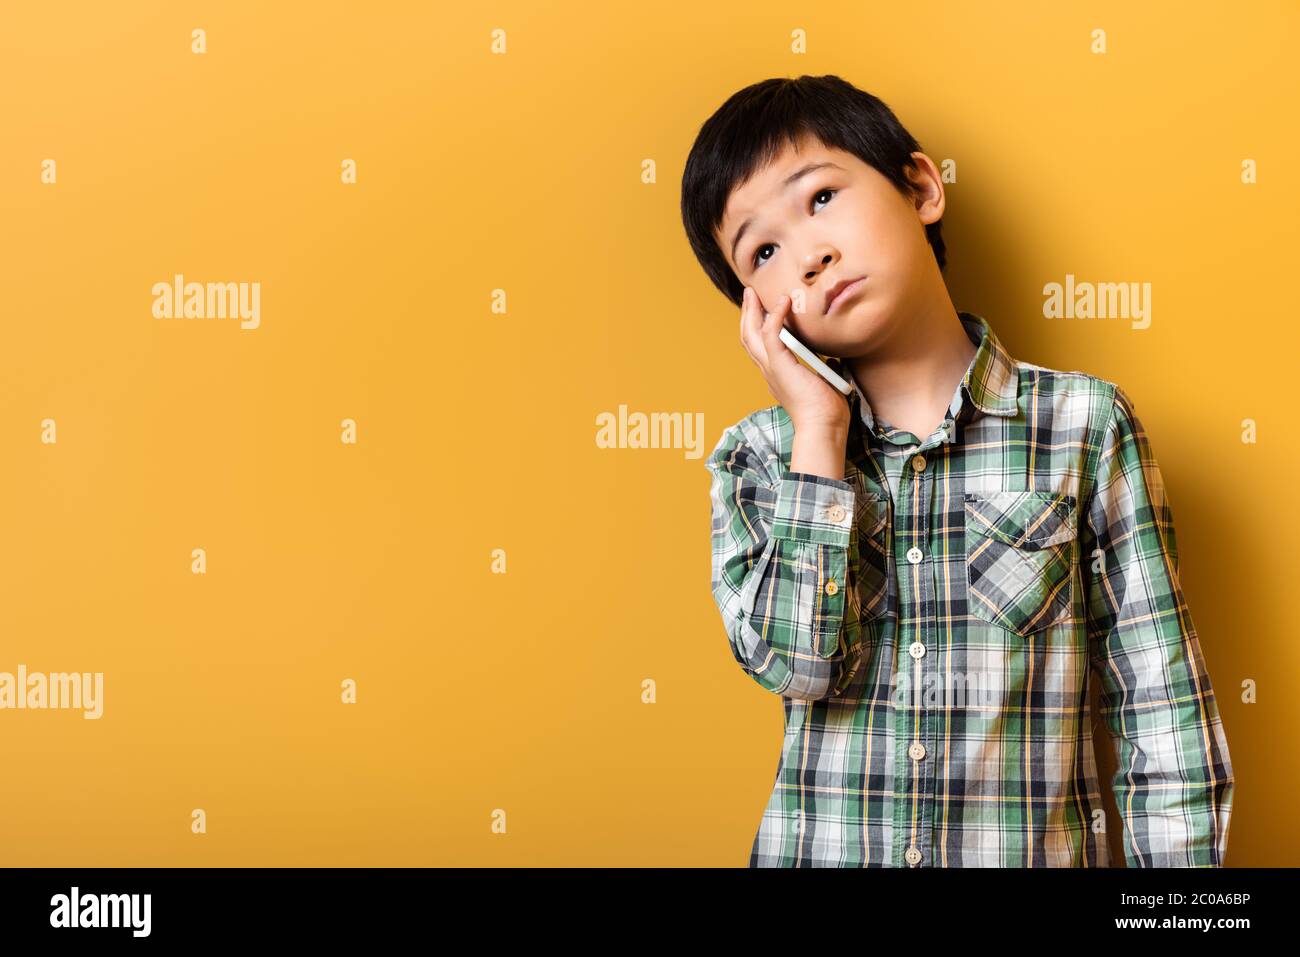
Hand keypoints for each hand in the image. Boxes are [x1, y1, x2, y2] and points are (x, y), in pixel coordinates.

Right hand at [738, 286, 850, 435]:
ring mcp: (771, 369)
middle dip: (747, 314)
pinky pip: (770, 334)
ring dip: (751, 311)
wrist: (824, 427)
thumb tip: (834, 360)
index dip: (758, 326)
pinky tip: (782, 302)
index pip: (760, 347)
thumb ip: (826, 369)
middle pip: (748, 338)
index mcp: (777, 375)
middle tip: (750, 294)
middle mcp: (769, 371)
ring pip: (750, 335)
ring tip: (753, 293)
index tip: (763, 309)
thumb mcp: (826, 384)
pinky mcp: (780, 366)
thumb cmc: (827, 411)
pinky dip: (774, 316)